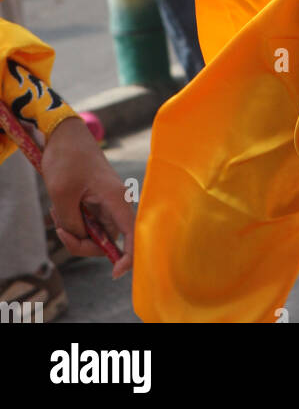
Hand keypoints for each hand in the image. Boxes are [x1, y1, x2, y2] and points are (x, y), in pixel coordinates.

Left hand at [40, 117, 134, 277]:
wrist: (63, 134)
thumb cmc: (66, 159)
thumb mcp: (62, 195)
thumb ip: (72, 223)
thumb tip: (80, 238)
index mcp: (116, 197)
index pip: (132, 234)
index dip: (129, 258)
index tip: (114, 274)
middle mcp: (116, 201)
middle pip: (108, 239)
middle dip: (82, 243)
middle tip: (61, 230)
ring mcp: (107, 201)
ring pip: (96, 233)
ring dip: (75, 231)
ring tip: (56, 212)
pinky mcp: (96, 200)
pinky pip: (89, 223)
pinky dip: (73, 223)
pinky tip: (59, 209)